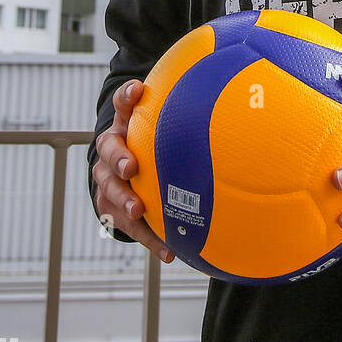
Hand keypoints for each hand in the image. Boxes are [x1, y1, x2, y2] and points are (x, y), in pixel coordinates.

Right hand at [92, 79, 173, 262]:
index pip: (122, 105)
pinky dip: (149, 238)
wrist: (125, 167)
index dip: (127, 96)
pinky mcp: (111, 207)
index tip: (137, 90)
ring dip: (124, 199)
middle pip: (108, 149)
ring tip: (139, 209)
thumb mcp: (162, 124)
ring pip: (108, 189)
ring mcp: (107, 179)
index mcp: (125, 124)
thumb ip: (185, 115)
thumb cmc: (153, 141)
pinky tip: (169, 252)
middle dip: (118, 157)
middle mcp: (111, 148)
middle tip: (131, 166)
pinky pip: (127, 225)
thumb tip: (234, 102)